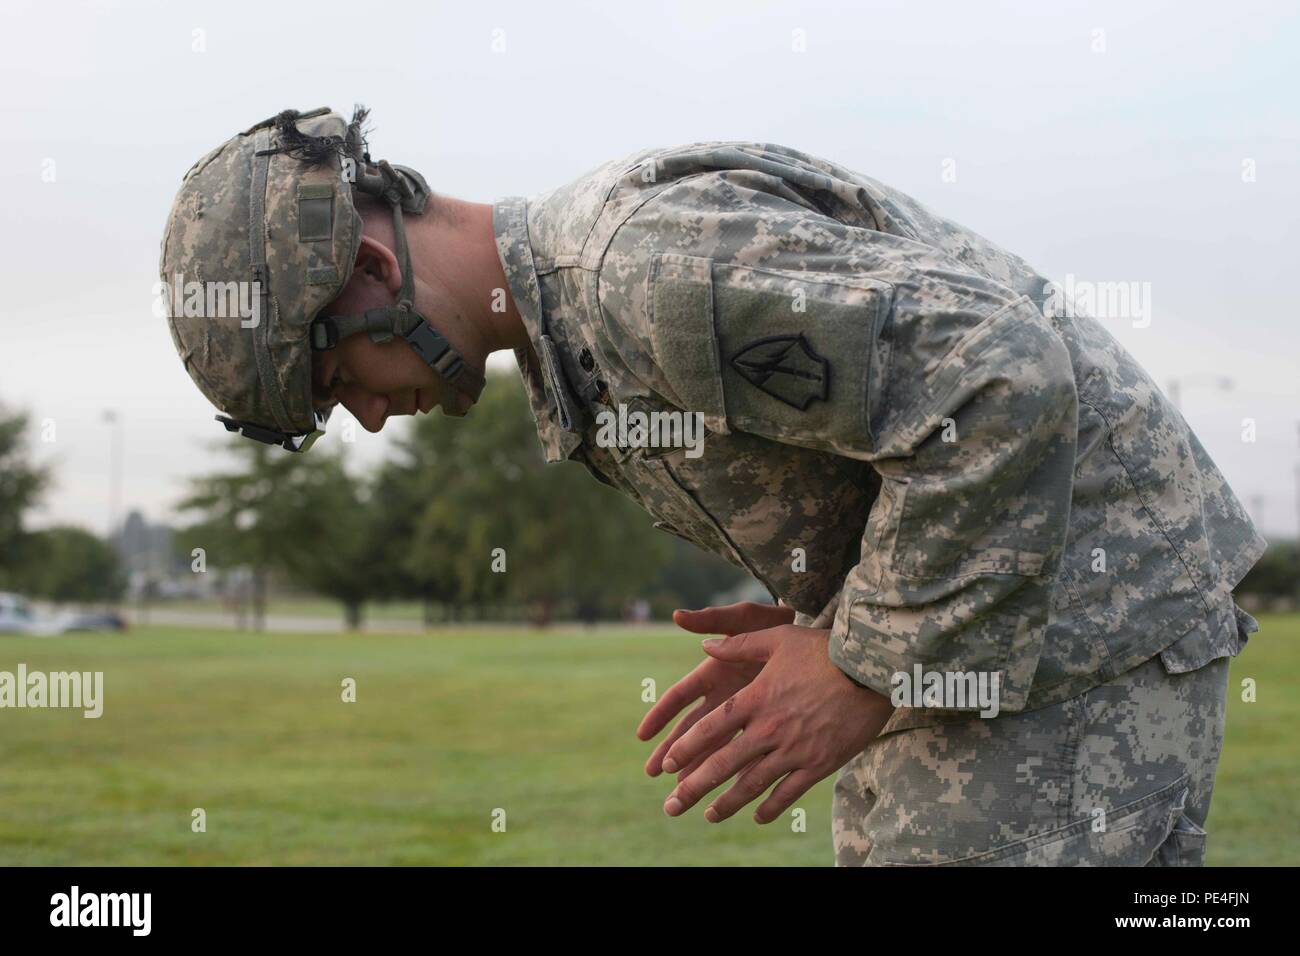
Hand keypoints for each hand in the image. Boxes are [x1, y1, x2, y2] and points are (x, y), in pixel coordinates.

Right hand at [637, 602, 794, 777]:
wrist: (809, 631)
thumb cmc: (773, 620)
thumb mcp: (744, 619)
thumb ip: (713, 620)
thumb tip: (678, 616)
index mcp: (713, 671)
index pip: (680, 696)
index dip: (660, 715)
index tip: (643, 736)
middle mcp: (724, 695)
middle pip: (692, 728)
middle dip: (673, 751)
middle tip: (653, 773)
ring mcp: (743, 711)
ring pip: (716, 744)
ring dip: (699, 765)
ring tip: (683, 788)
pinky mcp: (765, 721)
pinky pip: (748, 748)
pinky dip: (736, 767)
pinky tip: (726, 788)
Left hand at [657, 623, 894, 823]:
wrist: (871, 671)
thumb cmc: (824, 650)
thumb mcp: (778, 639)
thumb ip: (739, 644)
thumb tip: (704, 645)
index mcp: (755, 699)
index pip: (711, 728)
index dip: (686, 748)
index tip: (666, 765)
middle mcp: (769, 729)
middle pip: (723, 764)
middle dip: (693, 787)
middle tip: (672, 805)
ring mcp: (793, 750)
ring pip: (752, 784)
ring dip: (726, 804)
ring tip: (707, 815)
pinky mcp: (818, 764)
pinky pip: (788, 793)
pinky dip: (770, 808)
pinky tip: (756, 817)